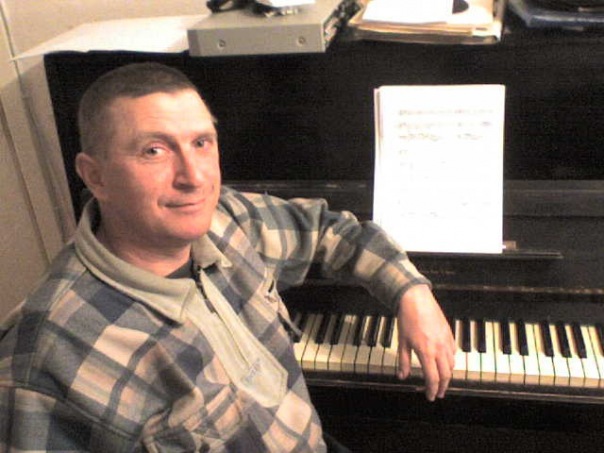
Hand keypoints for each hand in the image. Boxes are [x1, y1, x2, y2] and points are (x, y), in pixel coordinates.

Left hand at [397, 284, 454, 400]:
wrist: (415, 299)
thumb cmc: (407, 319)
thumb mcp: (402, 342)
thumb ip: (404, 361)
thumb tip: (402, 376)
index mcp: (426, 352)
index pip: (432, 378)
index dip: (432, 390)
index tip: (430, 396)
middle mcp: (439, 348)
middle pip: (445, 375)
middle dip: (442, 387)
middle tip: (438, 393)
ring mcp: (446, 340)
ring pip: (452, 364)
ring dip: (447, 375)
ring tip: (442, 380)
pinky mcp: (449, 333)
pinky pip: (454, 351)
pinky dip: (451, 361)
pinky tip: (446, 362)